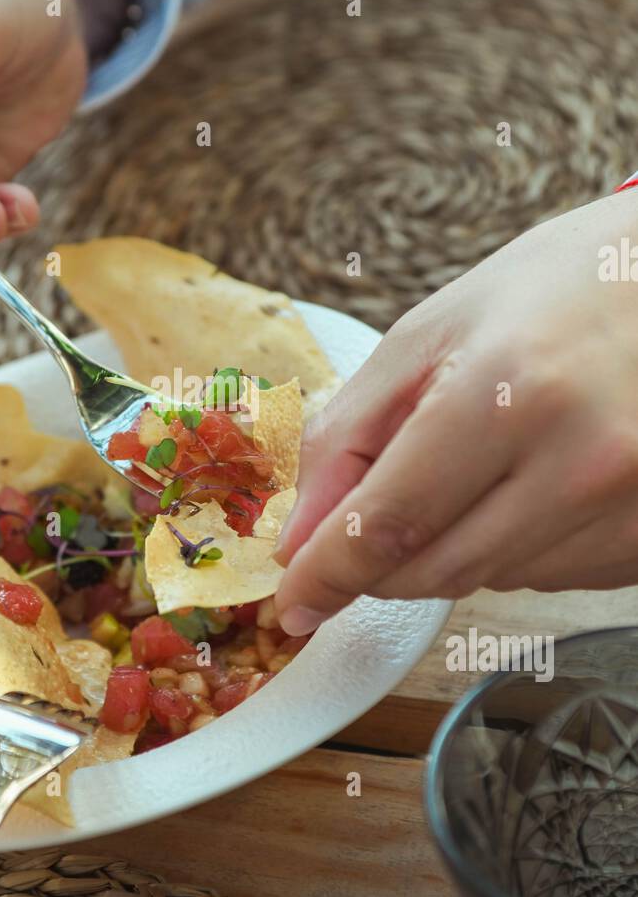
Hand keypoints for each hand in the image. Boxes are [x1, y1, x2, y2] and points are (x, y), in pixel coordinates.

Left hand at [275, 187, 637, 631]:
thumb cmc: (547, 293)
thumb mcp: (428, 336)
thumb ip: (348, 439)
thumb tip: (297, 541)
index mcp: (509, 394)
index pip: (390, 522)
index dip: (327, 574)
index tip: (291, 603)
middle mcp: (580, 461)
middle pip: (435, 571)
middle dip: (382, 559)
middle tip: (372, 510)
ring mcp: (629, 508)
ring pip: (490, 581)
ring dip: (451, 545)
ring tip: (480, 461)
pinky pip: (548, 578)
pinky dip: (514, 545)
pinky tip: (533, 478)